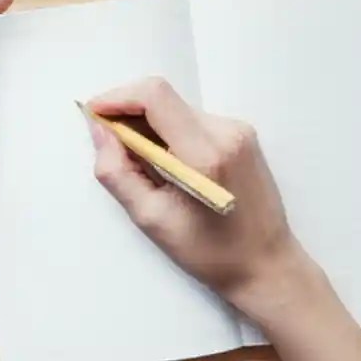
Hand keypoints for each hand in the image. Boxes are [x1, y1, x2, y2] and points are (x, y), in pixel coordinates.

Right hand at [86, 78, 304, 313]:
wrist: (267, 265)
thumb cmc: (210, 253)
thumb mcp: (151, 218)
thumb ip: (117, 171)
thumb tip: (99, 130)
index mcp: (205, 153)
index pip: (155, 96)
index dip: (117, 98)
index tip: (94, 115)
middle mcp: (226, 131)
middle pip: (164, 100)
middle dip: (129, 115)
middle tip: (113, 148)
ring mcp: (239, 129)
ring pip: (176, 110)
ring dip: (150, 127)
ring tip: (146, 168)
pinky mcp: (243, 134)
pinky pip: (193, 121)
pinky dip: (171, 134)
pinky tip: (170, 167)